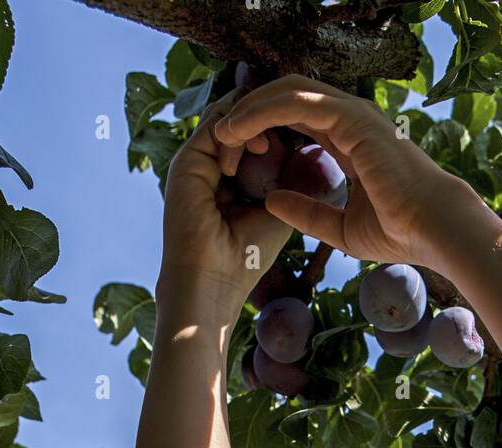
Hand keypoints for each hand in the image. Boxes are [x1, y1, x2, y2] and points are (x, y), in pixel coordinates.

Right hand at [158, 86, 292, 318]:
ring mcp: (195, 161)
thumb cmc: (247, 257)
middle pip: (239, 121)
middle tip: (297, 115)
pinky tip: (264, 138)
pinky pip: (214, 126)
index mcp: (227, 177)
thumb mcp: (277, 211)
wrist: (213, 281)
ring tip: (281, 130)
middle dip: (269, 113)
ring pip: (228, 119)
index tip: (308, 128)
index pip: (252, 136)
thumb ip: (290, 182)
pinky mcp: (186, 163)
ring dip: (256, 118)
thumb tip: (315, 153)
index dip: (278, 126)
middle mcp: (209, 164)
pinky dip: (241, 125)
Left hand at [213, 74, 470, 269]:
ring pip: (285, 93)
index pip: (295, 119)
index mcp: (347, 139)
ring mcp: (350, 112)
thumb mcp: (340, 228)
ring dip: (249, 109)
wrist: (433, 229)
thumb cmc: (399, 232)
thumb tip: (270, 200)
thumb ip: (307, 212)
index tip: (237, 157)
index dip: (262, 130)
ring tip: (220, 133)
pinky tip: (236, 130)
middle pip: (286, 99)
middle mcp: (348, 118)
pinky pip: (294, 102)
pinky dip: (261, 111)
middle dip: (250, 115)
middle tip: (220, 141)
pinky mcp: (350, 116)